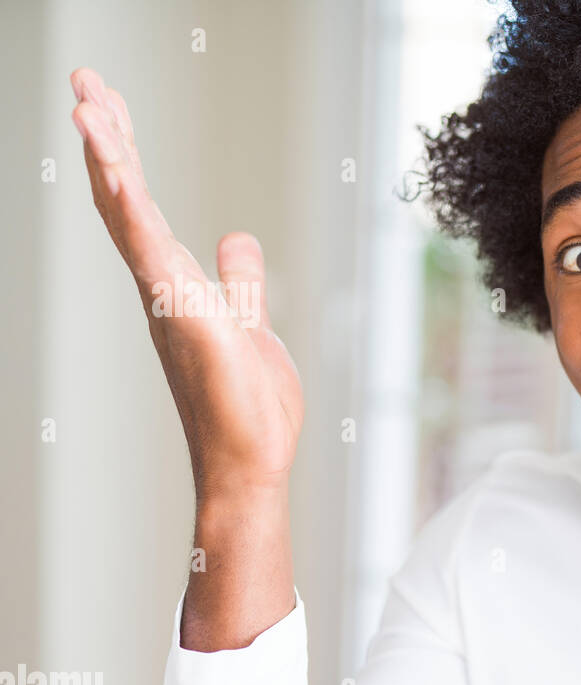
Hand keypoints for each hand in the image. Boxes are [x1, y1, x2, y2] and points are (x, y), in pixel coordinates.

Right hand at [70, 67, 302, 500]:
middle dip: (107, 138)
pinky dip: (129, 206)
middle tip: (85, 80)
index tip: (108, 107)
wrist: (249, 462)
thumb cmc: (247, 406)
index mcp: (174, 286)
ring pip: (128, 216)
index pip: (142, 209)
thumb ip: (240, 282)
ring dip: (108, 156)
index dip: (125, 158)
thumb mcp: (250, 323)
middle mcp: (159, 288)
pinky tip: (114, 166)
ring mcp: (166, 299)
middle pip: (125, 199)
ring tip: (88, 102)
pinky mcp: (183, 312)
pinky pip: (150, 249)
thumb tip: (237, 238)